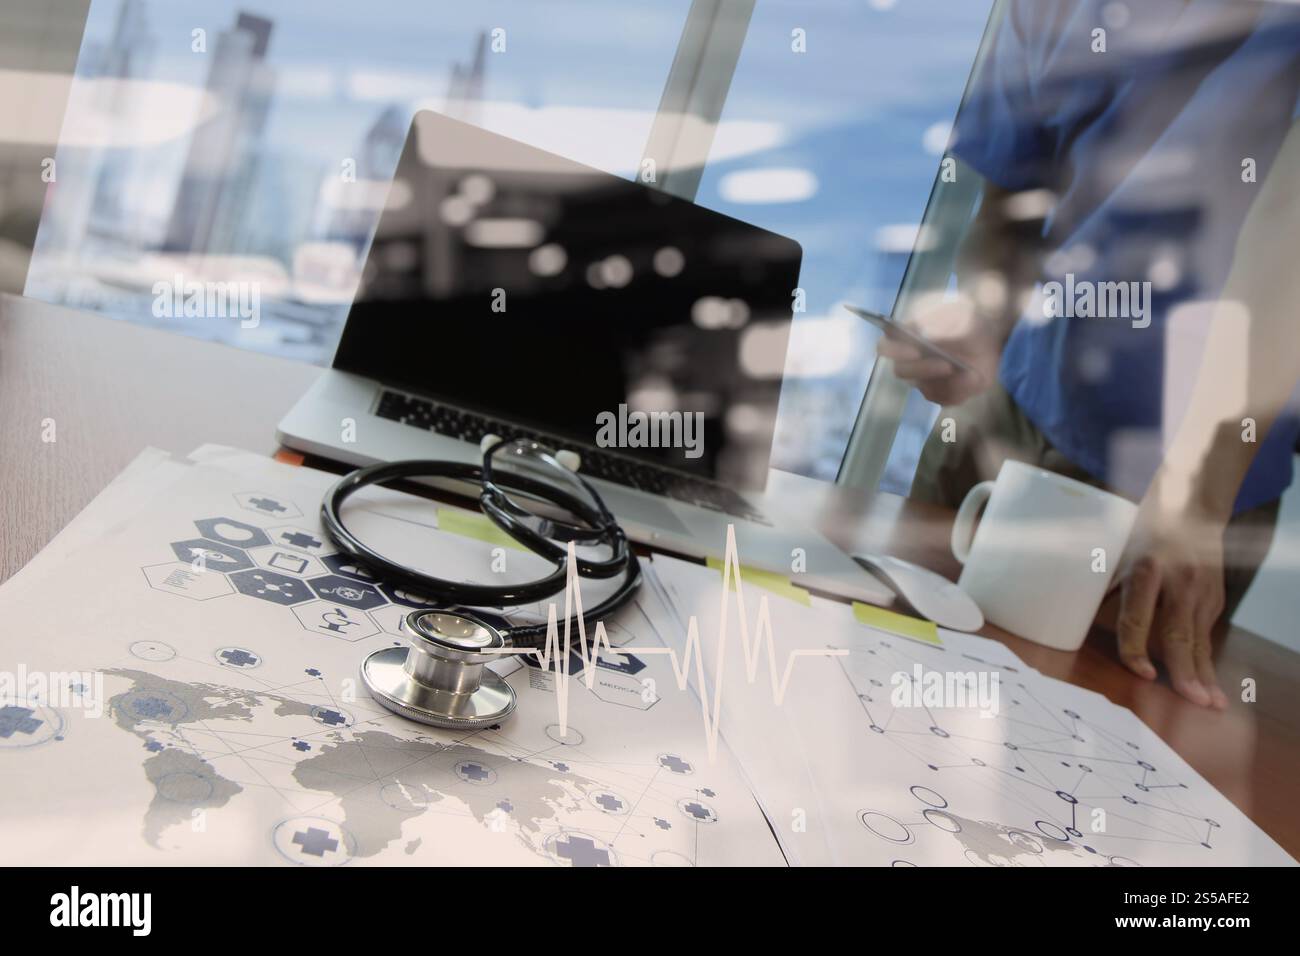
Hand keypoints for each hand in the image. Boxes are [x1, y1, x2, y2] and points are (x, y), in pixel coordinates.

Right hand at [875, 294, 1003, 405]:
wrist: (985, 332)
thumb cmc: (963, 317)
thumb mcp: (957, 311)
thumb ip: (941, 320)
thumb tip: (927, 333)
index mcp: (903, 338)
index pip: (885, 347)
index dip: (895, 351)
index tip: (915, 350)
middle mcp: (909, 362)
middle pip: (903, 372)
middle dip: (924, 369)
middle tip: (946, 364)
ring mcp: (924, 380)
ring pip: (928, 390)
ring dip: (948, 383)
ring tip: (968, 373)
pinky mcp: (942, 392)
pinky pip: (947, 399)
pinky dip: (963, 390)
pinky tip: (975, 378)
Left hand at [1115, 491, 1229, 709]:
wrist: (1191, 504)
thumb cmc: (1142, 529)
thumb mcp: (1116, 552)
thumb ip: (1102, 586)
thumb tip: (1068, 614)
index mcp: (1144, 570)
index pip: (1137, 619)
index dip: (1137, 649)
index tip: (1145, 674)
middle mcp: (1176, 582)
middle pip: (1178, 634)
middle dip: (1185, 671)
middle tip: (1192, 700)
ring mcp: (1200, 590)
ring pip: (1200, 640)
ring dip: (1205, 674)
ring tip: (1211, 703)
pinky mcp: (1214, 596)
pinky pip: (1206, 635)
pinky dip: (1207, 660)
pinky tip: (1210, 683)